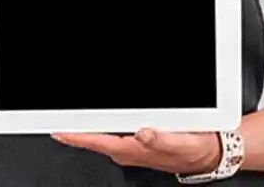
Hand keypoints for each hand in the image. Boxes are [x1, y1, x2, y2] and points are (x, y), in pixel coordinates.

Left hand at [51, 129, 221, 174]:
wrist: (207, 151)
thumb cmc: (192, 148)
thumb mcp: (181, 143)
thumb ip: (160, 140)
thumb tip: (143, 133)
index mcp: (131, 149)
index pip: (95, 141)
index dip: (74, 136)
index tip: (56, 130)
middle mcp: (125, 148)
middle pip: (92, 135)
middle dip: (76, 126)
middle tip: (57, 115)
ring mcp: (128, 143)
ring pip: (101, 131)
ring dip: (89, 122)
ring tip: (71, 112)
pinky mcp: (134, 137)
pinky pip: (112, 128)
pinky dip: (102, 121)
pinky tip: (98, 114)